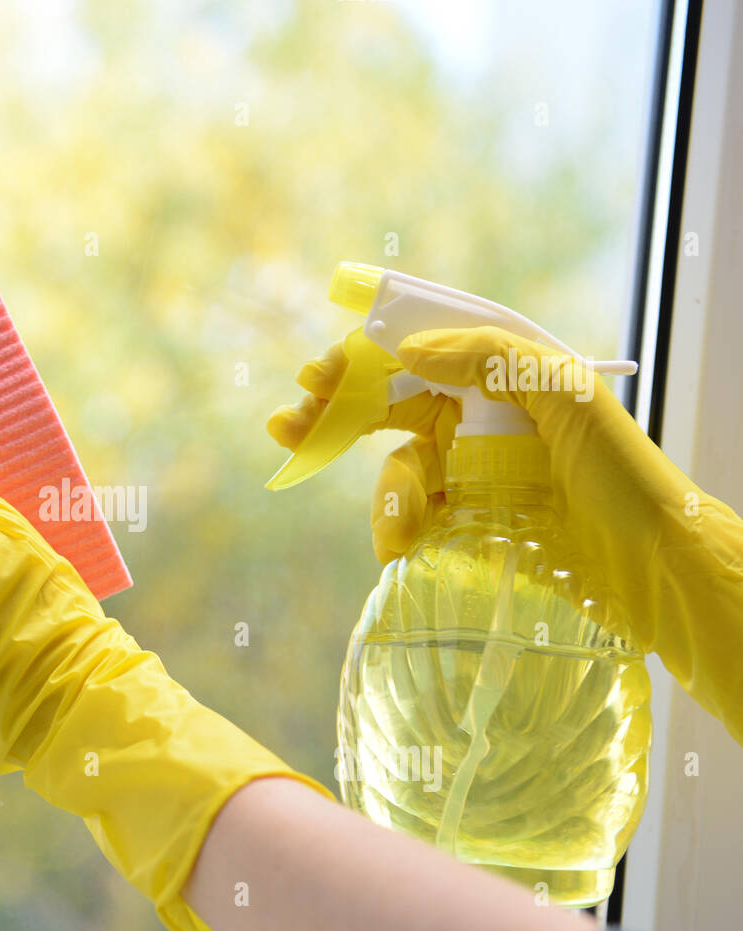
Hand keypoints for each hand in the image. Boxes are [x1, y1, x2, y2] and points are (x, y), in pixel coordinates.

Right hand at [268, 325, 742, 742]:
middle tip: (288, 425)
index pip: (417, 357)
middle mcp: (483, 422)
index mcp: (504, 380)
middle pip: (391, 407)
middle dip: (336, 415)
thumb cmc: (622, 478)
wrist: (653, 570)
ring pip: (399, 474)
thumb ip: (493, 359)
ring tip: (397, 535)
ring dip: (387, 499)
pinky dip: (399, 534)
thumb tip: (411, 349)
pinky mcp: (468, 527)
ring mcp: (473, 476)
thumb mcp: (568, 398)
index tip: (316, 377)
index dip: (361, 361)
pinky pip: (413, 522)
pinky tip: (404, 550)